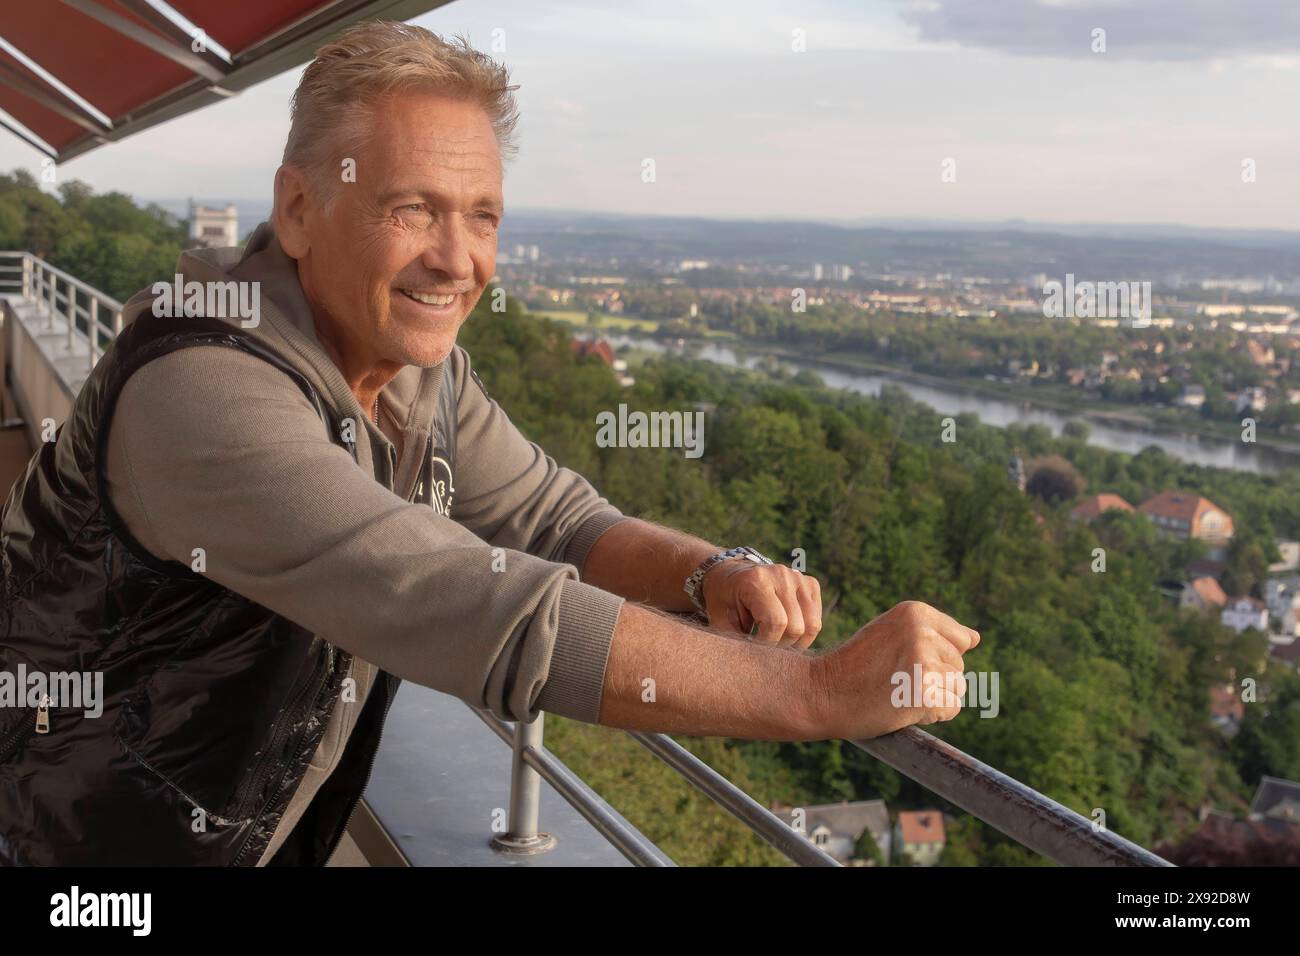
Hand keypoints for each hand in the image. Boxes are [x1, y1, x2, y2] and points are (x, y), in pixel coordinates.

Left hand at [701, 558, 821, 648]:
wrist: (730, 575)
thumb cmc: (723, 600)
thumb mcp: (719, 620)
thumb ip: (734, 641)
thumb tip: (750, 670)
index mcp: (756, 580)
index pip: (776, 622)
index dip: (768, 644)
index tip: (755, 652)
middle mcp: (781, 574)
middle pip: (796, 626)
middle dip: (781, 646)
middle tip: (765, 651)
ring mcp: (798, 577)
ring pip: (811, 625)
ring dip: (796, 642)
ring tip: (777, 644)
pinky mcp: (810, 583)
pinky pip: (816, 618)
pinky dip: (805, 632)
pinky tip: (786, 632)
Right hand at [810, 601, 979, 739]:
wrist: (821, 692)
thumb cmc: (855, 666)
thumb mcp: (890, 634)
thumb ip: (931, 633)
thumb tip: (975, 639)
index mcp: (915, 612)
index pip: (961, 639)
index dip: (935, 657)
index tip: (902, 660)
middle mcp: (922, 632)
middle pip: (959, 665)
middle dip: (935, 678)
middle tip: (895, 679)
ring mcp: (924, 662)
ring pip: (958, 687)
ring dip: (934, 697)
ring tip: (898, 692)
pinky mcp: (924, 693)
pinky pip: (951, 708)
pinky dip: (932, 715)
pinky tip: (902, 707)